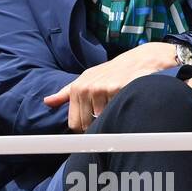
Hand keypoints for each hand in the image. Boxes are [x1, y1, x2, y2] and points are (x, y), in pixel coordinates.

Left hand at [42, 42, 177, 132]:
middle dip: (99, 128)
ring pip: (103, 121)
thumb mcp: (88, 78)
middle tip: (111, 117)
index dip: (84, 131)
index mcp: (78, 87)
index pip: (74, 124)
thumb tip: (48, 101)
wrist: (143, 58)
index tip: (95, 130)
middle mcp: (87, 87)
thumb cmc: (114, 71)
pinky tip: (129, 102)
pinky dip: (123, 113)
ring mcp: (102, 88)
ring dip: (112, 119)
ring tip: (121, 106)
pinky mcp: (118, 89)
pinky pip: (116, 113)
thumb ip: (67, 92)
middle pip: (87, 126)